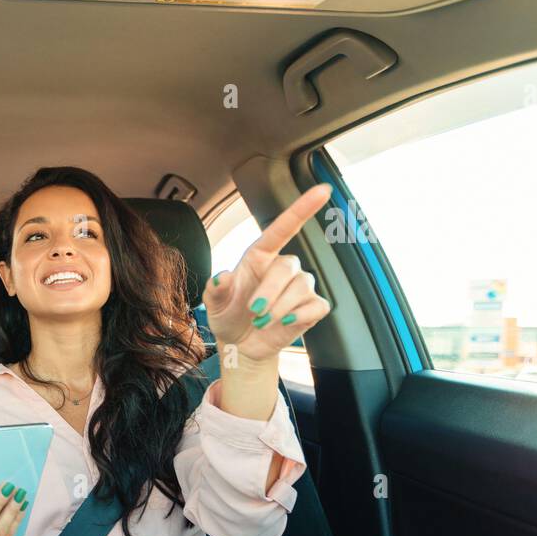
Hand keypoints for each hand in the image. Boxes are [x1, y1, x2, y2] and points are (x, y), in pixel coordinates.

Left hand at [203, 184, 332, 363]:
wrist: (240, 345)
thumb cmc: (228, 315)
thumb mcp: (214, 303)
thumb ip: (215, 289)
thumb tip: (221, 277)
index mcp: (260, 257)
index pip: (283, 228)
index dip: (302, 209)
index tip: (322, 190)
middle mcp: (283, 268)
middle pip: (288, 267)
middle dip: (269, 292)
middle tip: (253, 312)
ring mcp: (300, 287)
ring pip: (301, 288)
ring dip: (279, 309)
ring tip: (261, 322)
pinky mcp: (312, 307)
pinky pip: (315, 306)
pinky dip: (299, 317)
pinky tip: (284, 324)